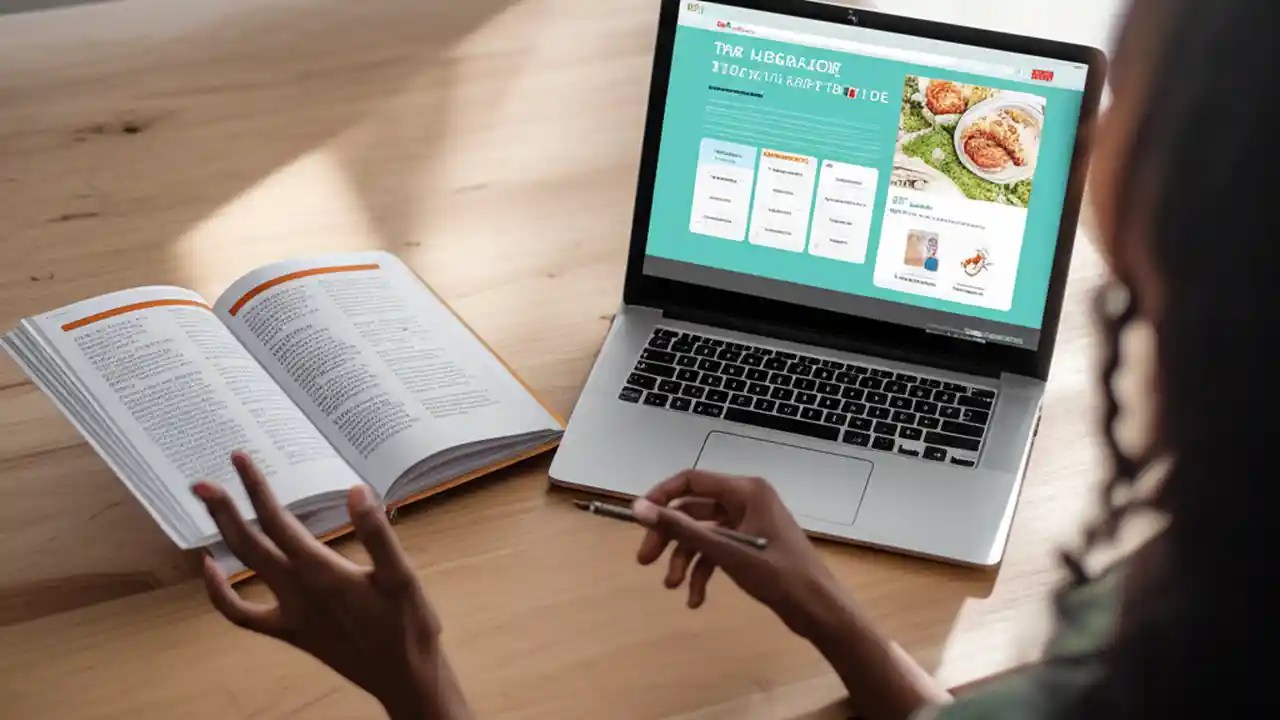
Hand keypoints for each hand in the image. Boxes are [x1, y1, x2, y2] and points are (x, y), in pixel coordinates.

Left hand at [192, 452, 471, 719]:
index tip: (239, 458)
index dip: (255, 487)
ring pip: (244, 568)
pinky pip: (243, 615)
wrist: (404, 676)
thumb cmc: (408, 625)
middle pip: (250, 541)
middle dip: (224, 509)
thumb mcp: (402, 576)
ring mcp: (289, 613)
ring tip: (211, 510)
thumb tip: (355, 491)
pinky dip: (220, 594)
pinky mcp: (289, 632)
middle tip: (202, 481)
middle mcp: (297, 590)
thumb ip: (377, 533)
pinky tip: (212, 571)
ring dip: (223, 537)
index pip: (278, 520)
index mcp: (321, 571)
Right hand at [632, 469, 840, 638]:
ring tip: (672, 587)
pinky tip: (695, 600)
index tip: (638, 520)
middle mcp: (746, 500)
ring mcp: (749, 524)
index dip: (661, 497)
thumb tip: (638, 508)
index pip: (691, 480)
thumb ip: (680, 528)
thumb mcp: (725, 551)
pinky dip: (703, 573)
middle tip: (645, 561)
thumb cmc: (778, 574)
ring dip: (684, 561)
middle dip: (669, 537)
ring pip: (703, 535)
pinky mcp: (750, 546)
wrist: (818, 609)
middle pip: (693, 511)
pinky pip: (717, 552)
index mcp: (746, 490)